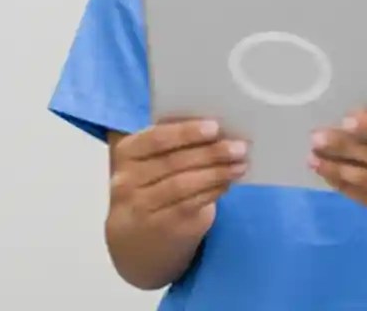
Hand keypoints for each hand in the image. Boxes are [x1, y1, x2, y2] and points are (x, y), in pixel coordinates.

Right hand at [108, 119, 247, 239]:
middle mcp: (127, 181)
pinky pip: (190, 205)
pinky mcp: (161, 227)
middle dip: (210, 153)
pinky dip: (213, 191)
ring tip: (240, 164)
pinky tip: (227, 183)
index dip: (185, 132)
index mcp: (126, 154)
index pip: (155, 139)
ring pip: (183, 184)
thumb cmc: (150, 187)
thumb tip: (217, 131)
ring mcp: (142, 207)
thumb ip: (172, 145)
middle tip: (239, 147)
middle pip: (174, 162)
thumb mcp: (148, 163)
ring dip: (217, 173)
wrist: (135, 240)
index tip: (214, 127)